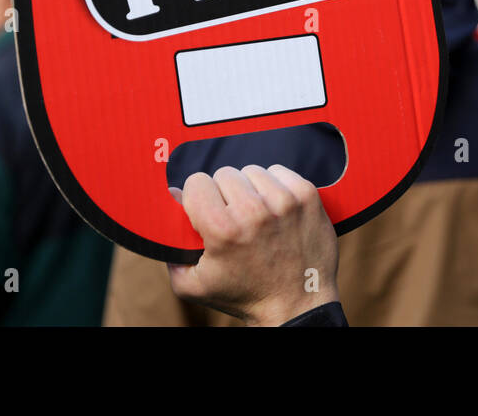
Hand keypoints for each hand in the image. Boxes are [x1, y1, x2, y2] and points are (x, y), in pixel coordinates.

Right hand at [169, 165, 337, 324]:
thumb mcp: (192, 284)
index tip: (206, 212)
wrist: (296, 305)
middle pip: (224, 173)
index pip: (197, 182)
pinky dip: (275, 185)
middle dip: (224, 194)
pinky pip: (280, 171)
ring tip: (256, 216)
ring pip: (252, 171)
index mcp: (223, 230)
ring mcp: (284, 201)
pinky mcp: (307, 196)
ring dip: (250, 189)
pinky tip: (275, 209)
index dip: (198, 198)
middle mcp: (254, 211)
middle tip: (233, 219)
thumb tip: (170, 197)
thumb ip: (171, 244)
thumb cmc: (242, 295)